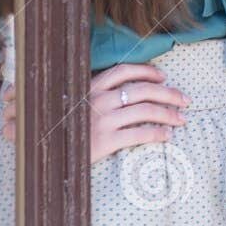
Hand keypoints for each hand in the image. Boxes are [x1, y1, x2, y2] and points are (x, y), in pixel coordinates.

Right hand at [0, 63, 188, 163]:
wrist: (40, 155)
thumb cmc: (56, 129)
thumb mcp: (69, 105)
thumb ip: (89, 96)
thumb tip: (116, 90)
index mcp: (89, 87)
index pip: (124, 70)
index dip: (147, 70)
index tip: (164, 75)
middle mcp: (98, 100)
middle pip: (143, 90)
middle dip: (169, 94)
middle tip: (185, 100)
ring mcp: (102, 120)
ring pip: (146, 111)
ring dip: (169, 114)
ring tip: (182, 119)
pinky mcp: (105, 141)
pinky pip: (139, 134)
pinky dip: (158, 134)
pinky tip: (167, 136)